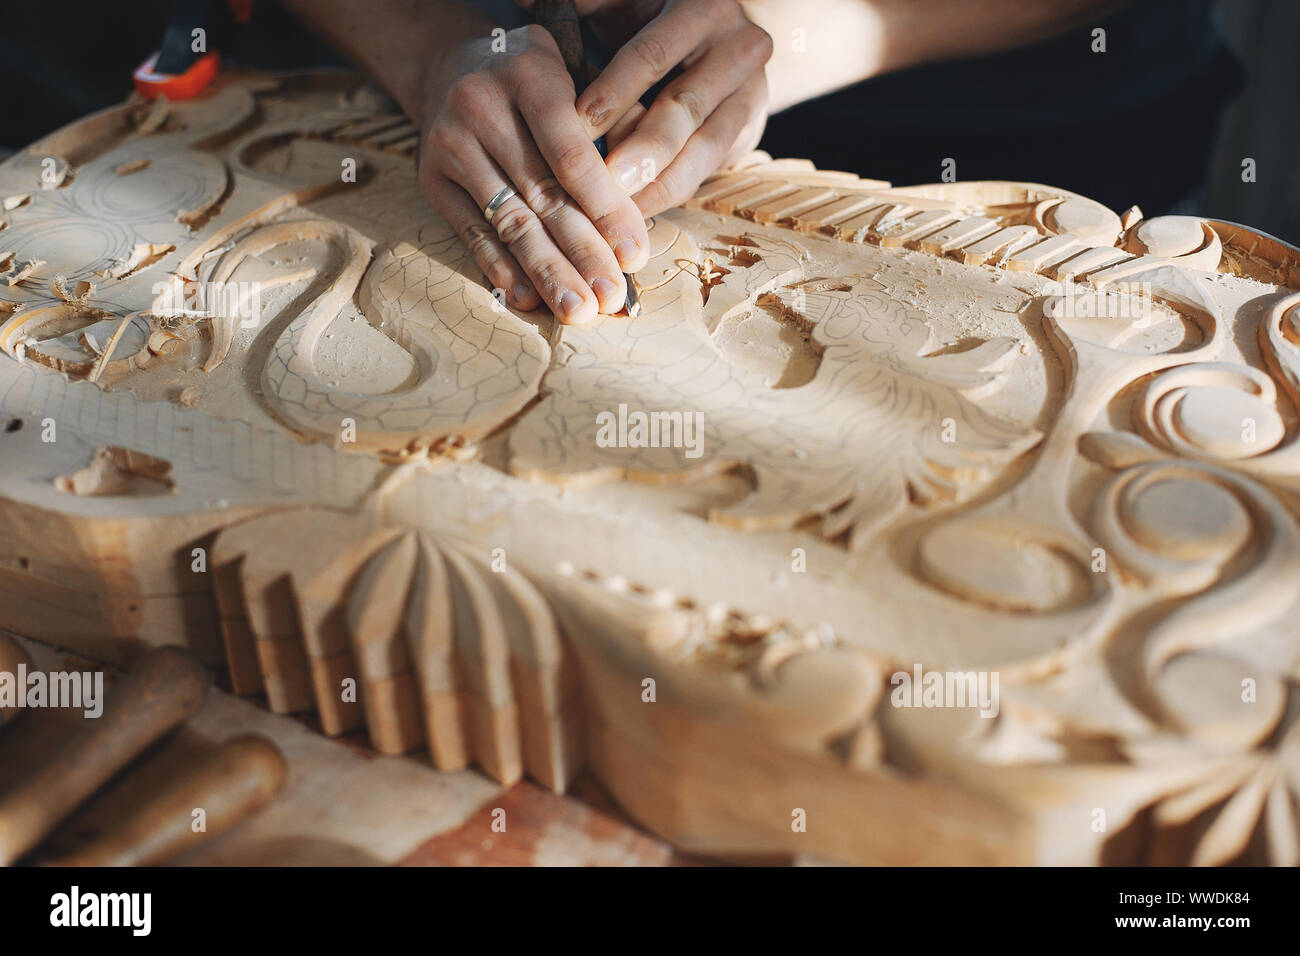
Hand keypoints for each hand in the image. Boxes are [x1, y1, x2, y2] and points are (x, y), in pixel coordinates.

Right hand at [416, 24, 649, 322]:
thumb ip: (609, 131)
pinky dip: (500, 268)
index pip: (572, 157)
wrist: (449, 65)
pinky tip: (528, 299)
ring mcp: (450, 145)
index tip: (634, 256)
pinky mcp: (430, 179)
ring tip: (577, 310)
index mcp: (530, 76)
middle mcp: (482, 107)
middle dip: (582, 253)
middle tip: (610, 297)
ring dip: (546, 272)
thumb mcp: (574, 79)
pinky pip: (471, 232)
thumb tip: (640, 210)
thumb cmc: (535, 82)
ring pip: (508, 221)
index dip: (606, 211)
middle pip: (542, 195)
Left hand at [573, 0, 772, 216]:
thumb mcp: (621, 5)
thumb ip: (587, 5)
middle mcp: (736, 50)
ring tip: (624, 209)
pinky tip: (639, 210)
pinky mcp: (749, 131)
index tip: (577, 124)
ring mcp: (750, 94)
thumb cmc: (650, 19)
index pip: (652, 55)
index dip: (615, 91)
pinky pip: (709, 169)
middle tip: (608, 181)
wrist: (718, 39)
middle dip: (643, 149)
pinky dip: (672, 192)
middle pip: (684, 108)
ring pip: (706, 147)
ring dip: (662, 182)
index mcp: (700, 10)